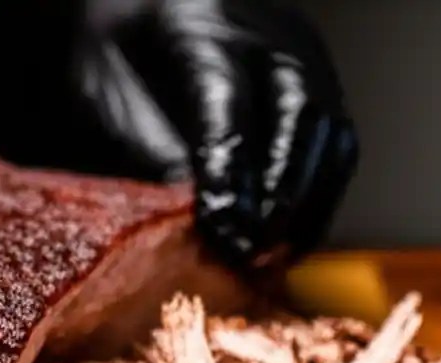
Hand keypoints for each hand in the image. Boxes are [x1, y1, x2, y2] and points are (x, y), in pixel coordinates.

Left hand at [0, 0, 356, 271]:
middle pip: (296, 122)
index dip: (230, 177)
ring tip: (272, 260)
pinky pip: (336, 144)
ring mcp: (305, 56)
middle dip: (277, 200)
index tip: (224, 232)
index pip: (227, 110)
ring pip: (328, 137)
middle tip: (249, 257)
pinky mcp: (320, 80)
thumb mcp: (104, 92)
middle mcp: (270, 37)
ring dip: (306, 206)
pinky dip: (317, 196)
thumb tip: (190, 219)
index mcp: (205, 29)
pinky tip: (288, 240)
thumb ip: (146, 147)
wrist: (144, 4)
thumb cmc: (114, 47)